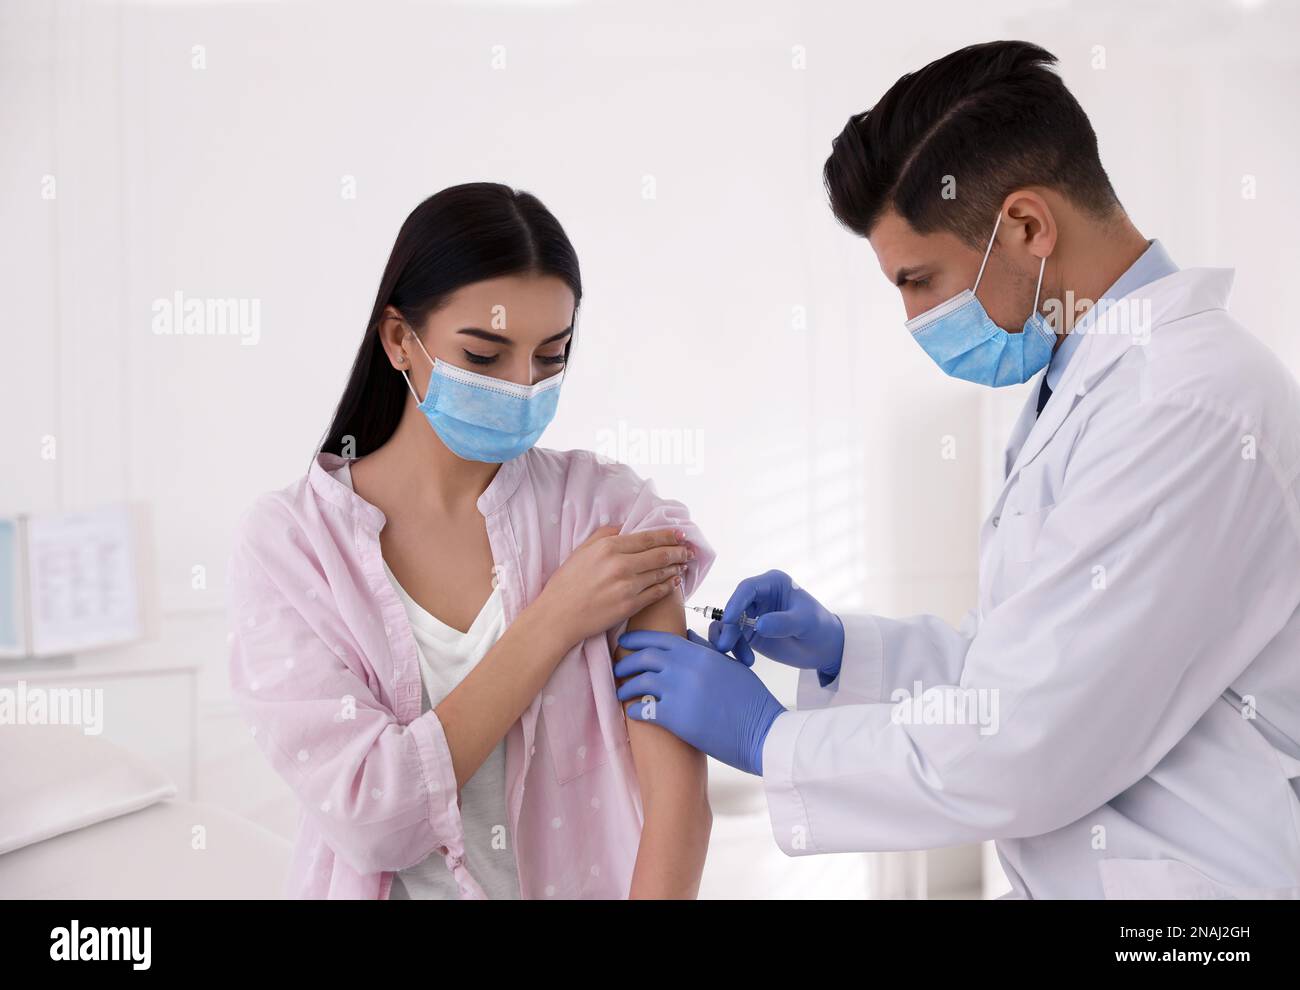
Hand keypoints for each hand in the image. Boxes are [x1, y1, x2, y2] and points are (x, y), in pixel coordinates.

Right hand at [536, 526, 692, 648]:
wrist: (557, 617)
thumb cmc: (566, 584)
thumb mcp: (581, 551)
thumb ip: (604, 534)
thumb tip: (626, 527)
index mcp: (608, 548)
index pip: (648, 538)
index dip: (668, 536)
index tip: (679, 534)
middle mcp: (621, 565)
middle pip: (660, 554)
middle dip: (679, 551)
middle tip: (688, 550)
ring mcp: (627, 587)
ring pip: (662, 573)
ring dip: (676, 567)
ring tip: (683, 564)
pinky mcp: (630, 606)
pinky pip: (657, 592)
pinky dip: (669, 586)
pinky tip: (674, 581)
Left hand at [614, 629, 785, 775]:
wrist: (762, 732)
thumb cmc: (750, 699)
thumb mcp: (730, 666)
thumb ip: (706, 649)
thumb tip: (687, 635)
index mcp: (700, 653)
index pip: (660, 639)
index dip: (637, 639)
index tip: (624, 642)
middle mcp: (686, 668)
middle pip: (644, 657)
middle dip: (626, 662)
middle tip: (618, 669)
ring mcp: (680, 691)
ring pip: (639, 682)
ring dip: (625, 687)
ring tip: (622, 692)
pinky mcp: (676, 717)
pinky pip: (644, 708)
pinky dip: (635, 710)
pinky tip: (634, 713)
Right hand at [709, 569, 844, 681]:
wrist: (824, 648)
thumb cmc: (819, 627)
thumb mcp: (806, 622)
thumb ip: (784, 622)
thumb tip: (759, 625)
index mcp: (773, 583)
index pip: (747, 588)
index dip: (736, 602)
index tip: (730, 620)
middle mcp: (759, 596)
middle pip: (735, 607)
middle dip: (729, 627)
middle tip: (726, 646)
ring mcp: (753, 614)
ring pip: (730, 624)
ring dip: (730, 640)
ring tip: (744, 659)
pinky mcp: (750, 633)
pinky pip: (734, 638)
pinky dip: (735, 649)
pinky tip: (746, 661)